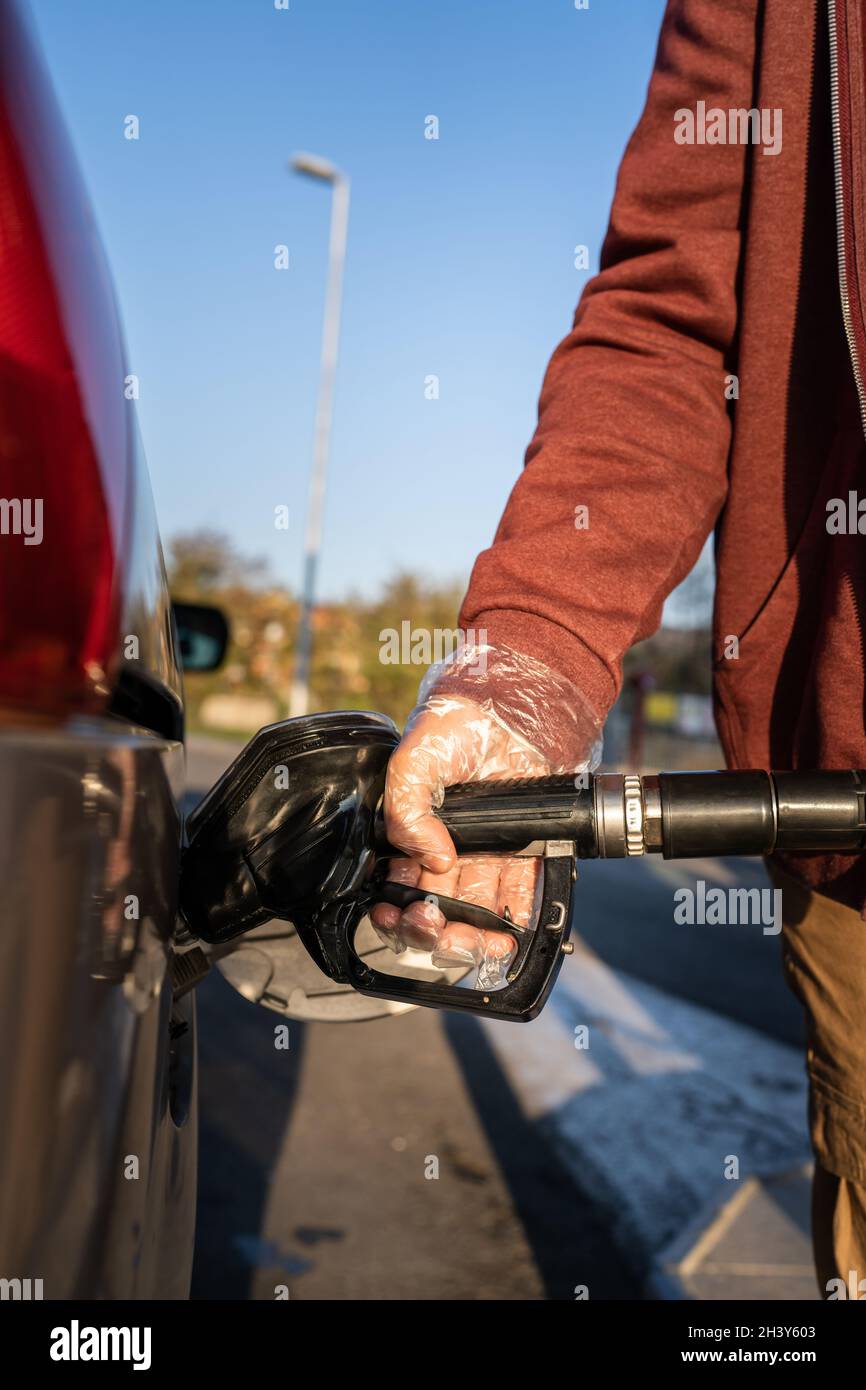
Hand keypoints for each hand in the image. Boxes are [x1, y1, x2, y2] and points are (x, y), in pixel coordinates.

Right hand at [370, 697, 547, 980]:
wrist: (512, 702)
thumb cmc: (455, 722)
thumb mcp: (413, 761)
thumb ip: (406, 810)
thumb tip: (434, 859)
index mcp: (408, 833)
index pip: (394, 888)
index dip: (394, 912)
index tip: (399, 917)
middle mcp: (443, 848)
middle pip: (433, 909)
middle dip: (433, 932)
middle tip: (438, 928)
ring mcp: (482, 851)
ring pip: (473, 908)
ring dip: (472, 934)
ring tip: (479, 940)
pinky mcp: (521, 848)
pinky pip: (516, 890)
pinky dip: (513, 914)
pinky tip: (508, 930)